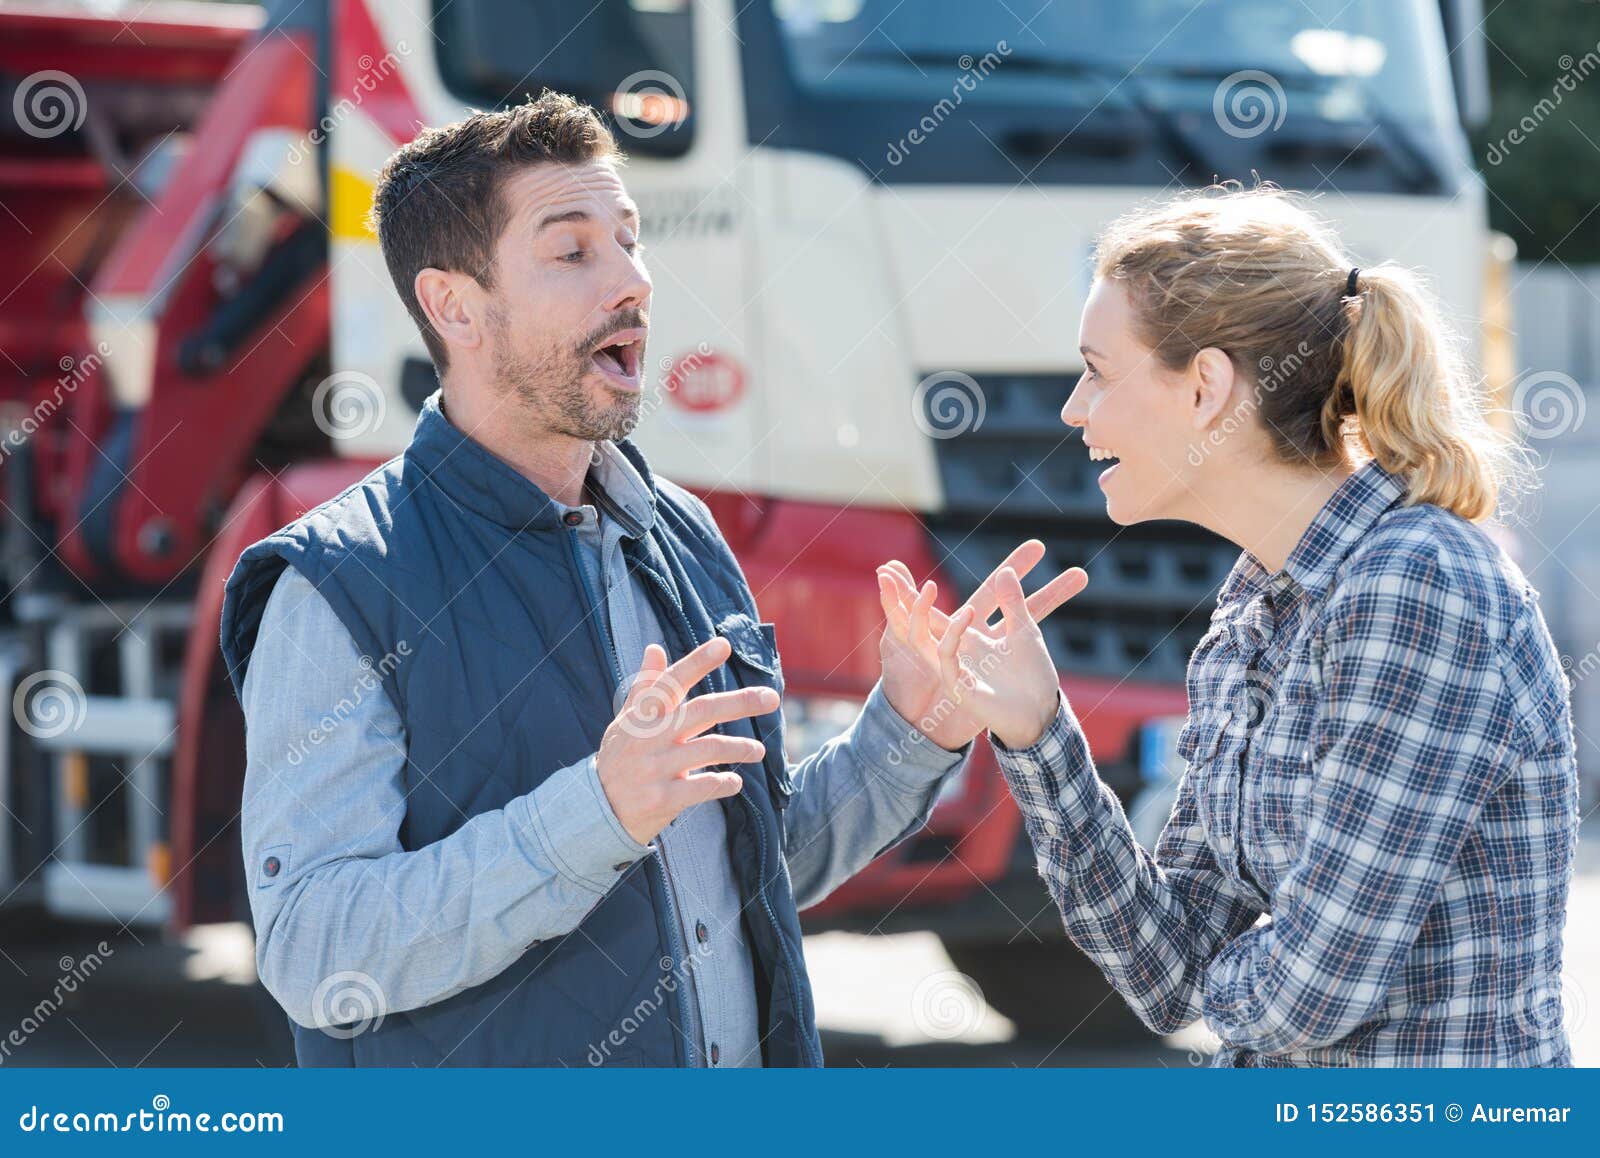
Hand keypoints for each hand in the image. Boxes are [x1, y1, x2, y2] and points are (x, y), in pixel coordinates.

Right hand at [597, 637, 776, 843]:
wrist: (597, 812)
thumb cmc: (619, 759)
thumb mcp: (626, 722)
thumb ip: (646, 687)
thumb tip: (654, 648)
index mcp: (641, 716)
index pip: (671, 682)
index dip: (697, 662)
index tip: (723, 644)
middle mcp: (649, 738)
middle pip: (701, 711)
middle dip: (740, 702)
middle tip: (771, 697)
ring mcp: (655, 769)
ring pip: (709, 749)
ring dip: (740, 748)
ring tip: (759, 751)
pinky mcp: (662, 799)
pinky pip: (703, 787)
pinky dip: (724, 784)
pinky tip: (735, 782)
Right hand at [880, 552, 1085, 749]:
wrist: (1042, 713)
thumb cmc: (1032, 676)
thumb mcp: (1025, 630)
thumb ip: (1014, 602)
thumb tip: (1006, 570)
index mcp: (964, 639)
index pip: (932, 611)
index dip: (911, 591)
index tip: (891, 566)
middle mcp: (952, 652)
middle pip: (917, 621)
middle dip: (900, 597)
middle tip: (886, 570)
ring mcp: (952, 669)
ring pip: (921, 638)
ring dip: (919, 612)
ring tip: (928, 587)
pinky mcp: (960, 686)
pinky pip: (947, 658)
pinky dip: (952, 636)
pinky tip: (964, 614)